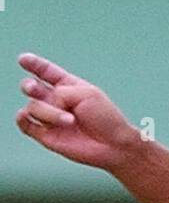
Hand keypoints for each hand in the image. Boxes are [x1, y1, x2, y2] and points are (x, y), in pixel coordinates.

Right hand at [15, 53, 139, 170]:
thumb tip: (45, 104)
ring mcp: (49, 117)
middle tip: (35, 87)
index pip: (46, 72)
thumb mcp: (86, 94)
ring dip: (49, 112)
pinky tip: (24, 115)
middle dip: (30, 86)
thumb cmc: (104, 116)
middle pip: (31, 86)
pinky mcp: (45, 135)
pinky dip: (22, 119)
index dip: (34, 64)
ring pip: (33, 107)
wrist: (111, 143)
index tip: (23, 59)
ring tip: (70, 120)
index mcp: (67, 85)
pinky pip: (25, 124)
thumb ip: (61, 93)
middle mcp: (55, 99)